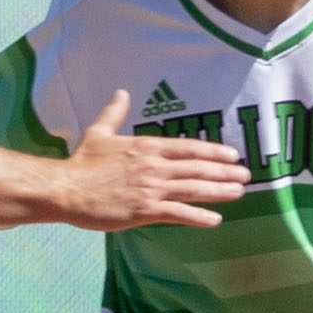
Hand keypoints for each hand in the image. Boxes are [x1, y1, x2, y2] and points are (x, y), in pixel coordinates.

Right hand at [54, 91, 247, 231]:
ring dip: (220, 191)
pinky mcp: (144, 211)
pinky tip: (215, 219)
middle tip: (246, 175)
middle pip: (197, 167)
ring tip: (239, 192)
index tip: (233, 155)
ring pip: (194, 189)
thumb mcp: (99, 133)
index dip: (213, 151)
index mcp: (146, 147)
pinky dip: (199, 217)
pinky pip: (179, 213)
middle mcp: (154, 166)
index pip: (188, 147)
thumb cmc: (81, 164)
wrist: (66, 190)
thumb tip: (121, 93)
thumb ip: (114, 114)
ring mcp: (151, 189)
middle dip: (225, 172)